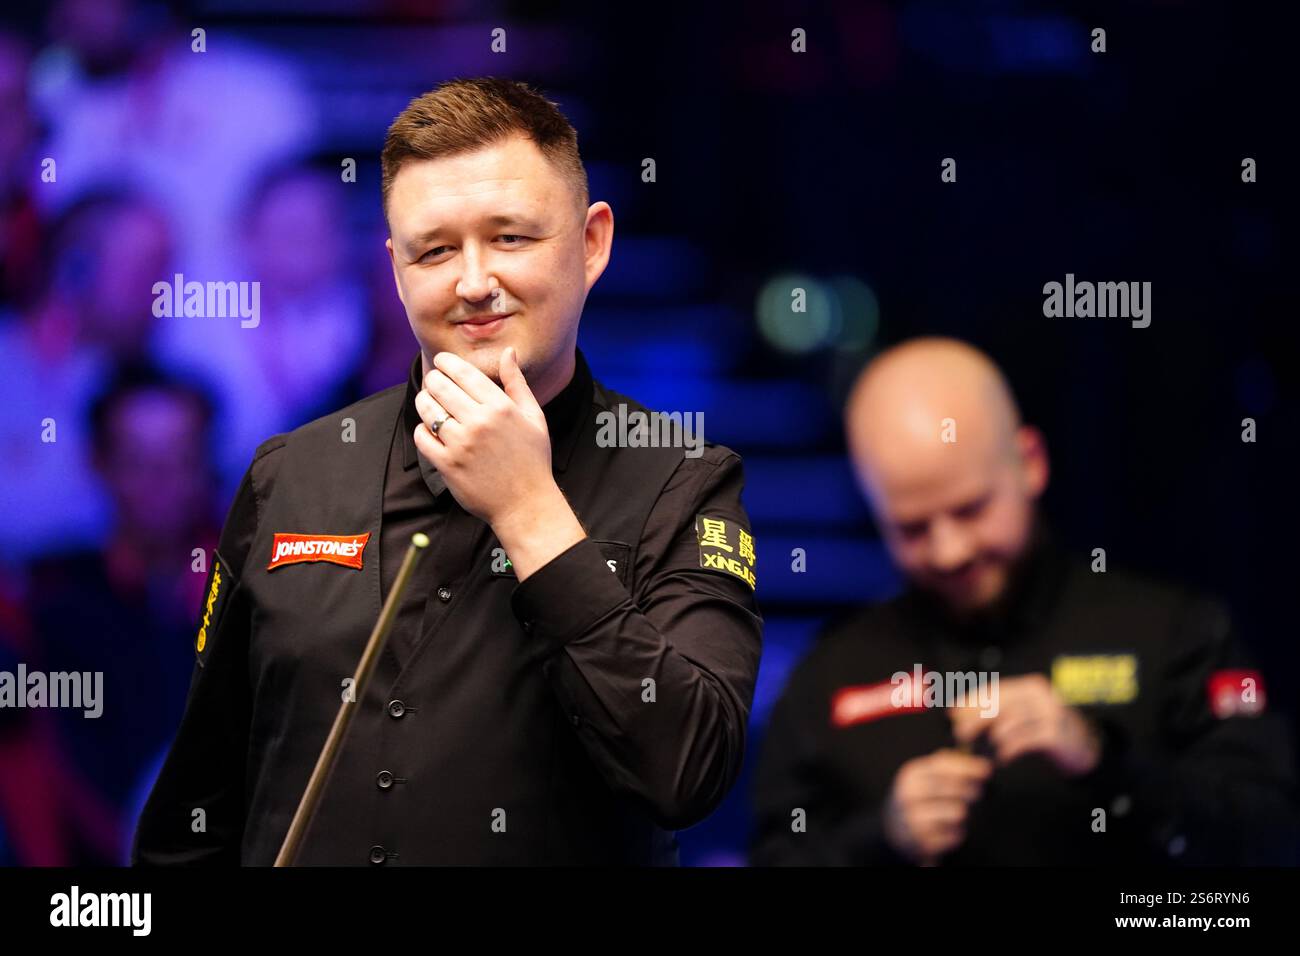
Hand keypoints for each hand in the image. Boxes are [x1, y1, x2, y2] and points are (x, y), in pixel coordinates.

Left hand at [413, 346, 554, 525]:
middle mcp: (479, 423)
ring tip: (429, 400)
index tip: (441, 361)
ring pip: (427, 408)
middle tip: (434, 381)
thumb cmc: (532, 459)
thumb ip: (517, 383)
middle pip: (440, 386)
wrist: (526, 504)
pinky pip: (422, 437)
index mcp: (501, 408)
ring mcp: (461, 444)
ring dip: (424, 400)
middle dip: (433, 378)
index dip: (446, 362)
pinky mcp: (447, 465)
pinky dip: (422, 429)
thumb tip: (508, 352)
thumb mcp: (534, 417)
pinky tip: (430, 428)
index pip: (464, 373)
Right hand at [882, 748, 992, 864]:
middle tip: (978, 793)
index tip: (987, 769)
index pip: (943, 765)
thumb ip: (945, 765)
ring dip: (965, 814)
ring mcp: (914, 818)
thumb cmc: (917, 797)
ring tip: (960, 813)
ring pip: (958, 812)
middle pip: (955, 788)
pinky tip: (950, 829)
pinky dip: (958, 832)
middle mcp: (910, 795)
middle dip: (973, 790)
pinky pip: (956, 834)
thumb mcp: (922, 776)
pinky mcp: (922, 841)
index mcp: (912, 775)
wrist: (892, 828)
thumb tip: (975, 758)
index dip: (968, 766)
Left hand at [949, 674, 1101, 776]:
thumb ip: (998, 710)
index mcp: (1030, 686)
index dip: (971, 701)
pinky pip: (1022, 741)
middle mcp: (1040, 696)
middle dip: (974, 720)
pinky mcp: (1055, 734)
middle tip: (960, 736)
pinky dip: (1007, 751)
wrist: (1086, 747)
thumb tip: (957, 711)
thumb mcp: (1024, 714)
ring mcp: (1050, 713)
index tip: (953, 713)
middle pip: (998, 705)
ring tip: (981, 753)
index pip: (994, 690)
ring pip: (1008, 724)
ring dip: (990, 741)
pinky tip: (1001, 759)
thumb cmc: (1047, 730)